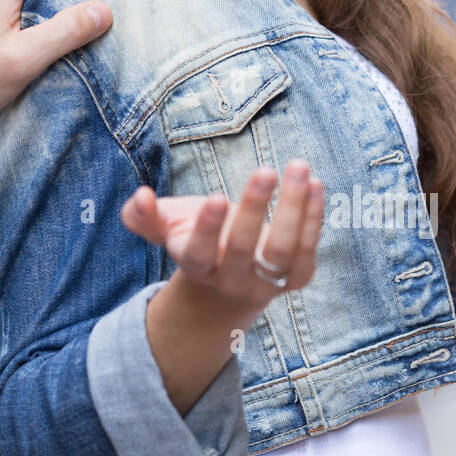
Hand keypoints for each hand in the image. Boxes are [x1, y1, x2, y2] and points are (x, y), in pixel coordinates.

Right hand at [121, 160, 322, 319]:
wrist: (228, 287)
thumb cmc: (195, 243)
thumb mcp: (166, 229)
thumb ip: (143, 216)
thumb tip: (139, 196)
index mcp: (197, 265)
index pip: (201, 252)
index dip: (208, 228)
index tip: (216, 196)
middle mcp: (231, 278)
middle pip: (244, 249)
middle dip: (254, 209)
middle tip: (265, 170)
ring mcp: (265, 282)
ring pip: (282, 251)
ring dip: (294, 209)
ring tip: (298, 168)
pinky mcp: (295, 279)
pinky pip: (307, 252)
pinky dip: (313, 218)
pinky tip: (315, 184)